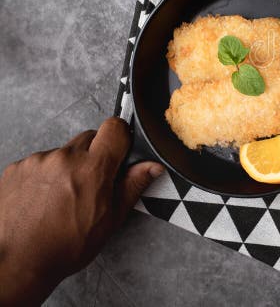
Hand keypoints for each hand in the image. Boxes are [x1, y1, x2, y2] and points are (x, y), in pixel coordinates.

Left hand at [0, 117, 163, 305]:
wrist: (16, 263)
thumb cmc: (63, 248)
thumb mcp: (109, 221)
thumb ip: (132, 186)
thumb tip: (152, 167)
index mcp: (92, 169)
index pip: (114, 128)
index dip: (120, 137)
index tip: (119, 150)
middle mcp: (64, 158)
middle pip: (88, 138)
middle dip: (93, 156)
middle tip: (90, 185)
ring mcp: (37, 162)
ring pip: (62, 152)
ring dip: (66, 168)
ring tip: (61, 199)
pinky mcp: (15, 168)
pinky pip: (38, 163)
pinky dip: (43, 177)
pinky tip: (42, 201)